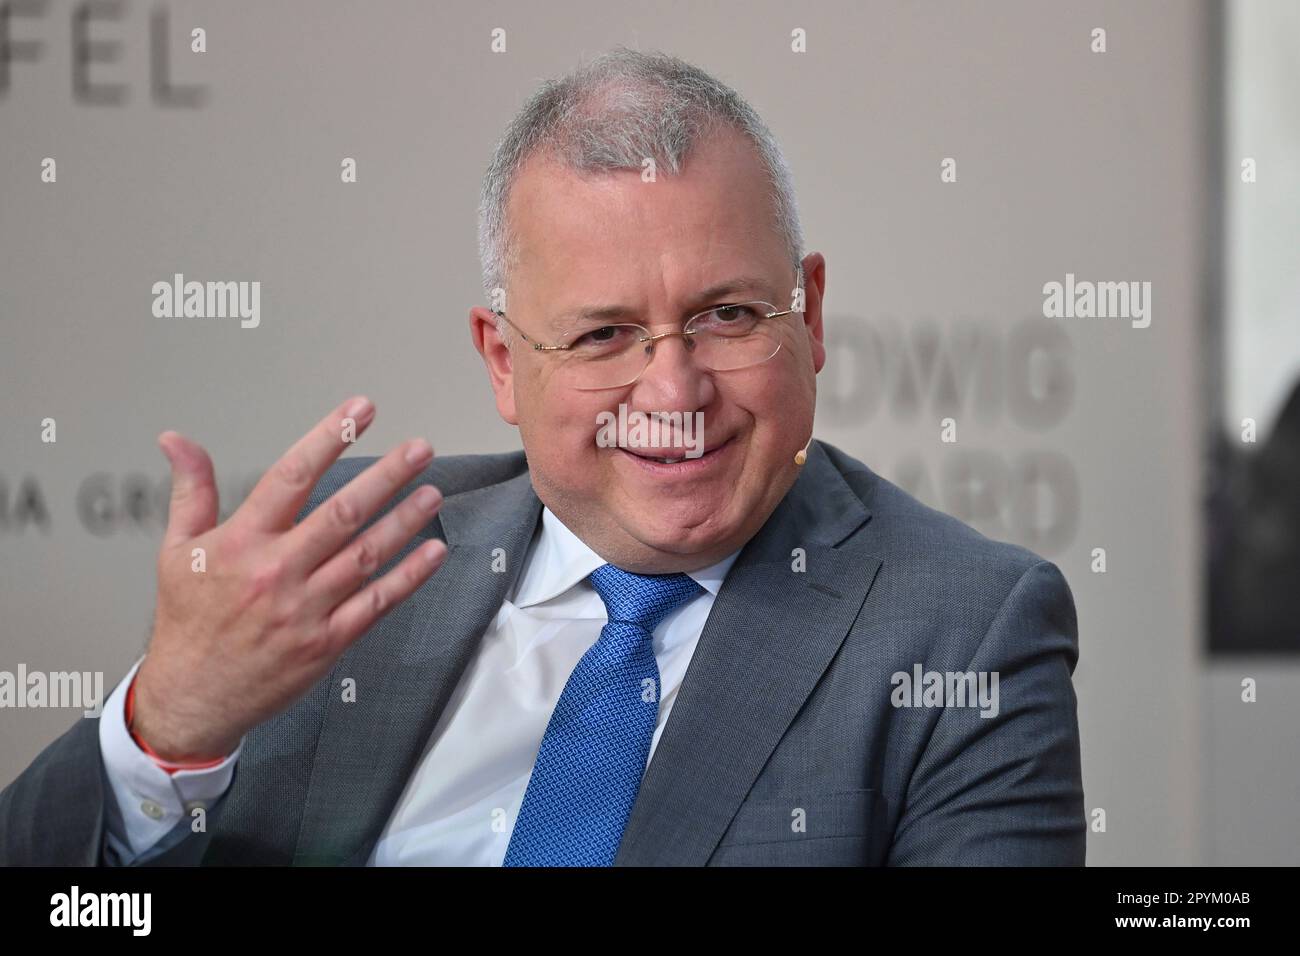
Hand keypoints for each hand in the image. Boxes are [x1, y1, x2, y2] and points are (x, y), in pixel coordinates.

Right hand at [131, 396, 446, 761]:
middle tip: (420, 449)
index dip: (329, 438)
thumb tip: (176, 440)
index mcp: (242, 542)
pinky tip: (433, 552)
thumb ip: (191, 491)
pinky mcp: (327, 642)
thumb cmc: (188, 622)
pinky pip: (377, 603)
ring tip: (433, 492)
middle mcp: (277, 572)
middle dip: (387, 476)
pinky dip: (409, 577)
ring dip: (404, 521)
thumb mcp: (178, 550)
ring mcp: (306, 609)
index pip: (291, 476)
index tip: (360, 411)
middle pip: (342, 513)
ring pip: (367, 555)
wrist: (192, 698)